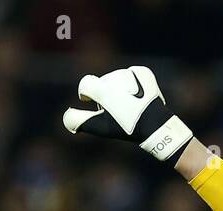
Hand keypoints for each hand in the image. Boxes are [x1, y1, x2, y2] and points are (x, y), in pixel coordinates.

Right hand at [62, 65, 192, 162]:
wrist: (155, 125)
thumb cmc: (125, 128)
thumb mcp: (99, 127)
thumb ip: (77, 121)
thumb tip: (67, 115)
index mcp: (102, 89)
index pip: (85, 84)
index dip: (86, 94)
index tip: (90, 102)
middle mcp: (115, 77)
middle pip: (102, 82)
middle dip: (105, 94)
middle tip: (116, 111)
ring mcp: (130, 73)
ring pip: (116, 78)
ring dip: (118, 89)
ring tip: (128, 105)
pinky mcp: (142, 71)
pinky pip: (131, 75)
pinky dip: (132, 84)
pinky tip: (137, 97)